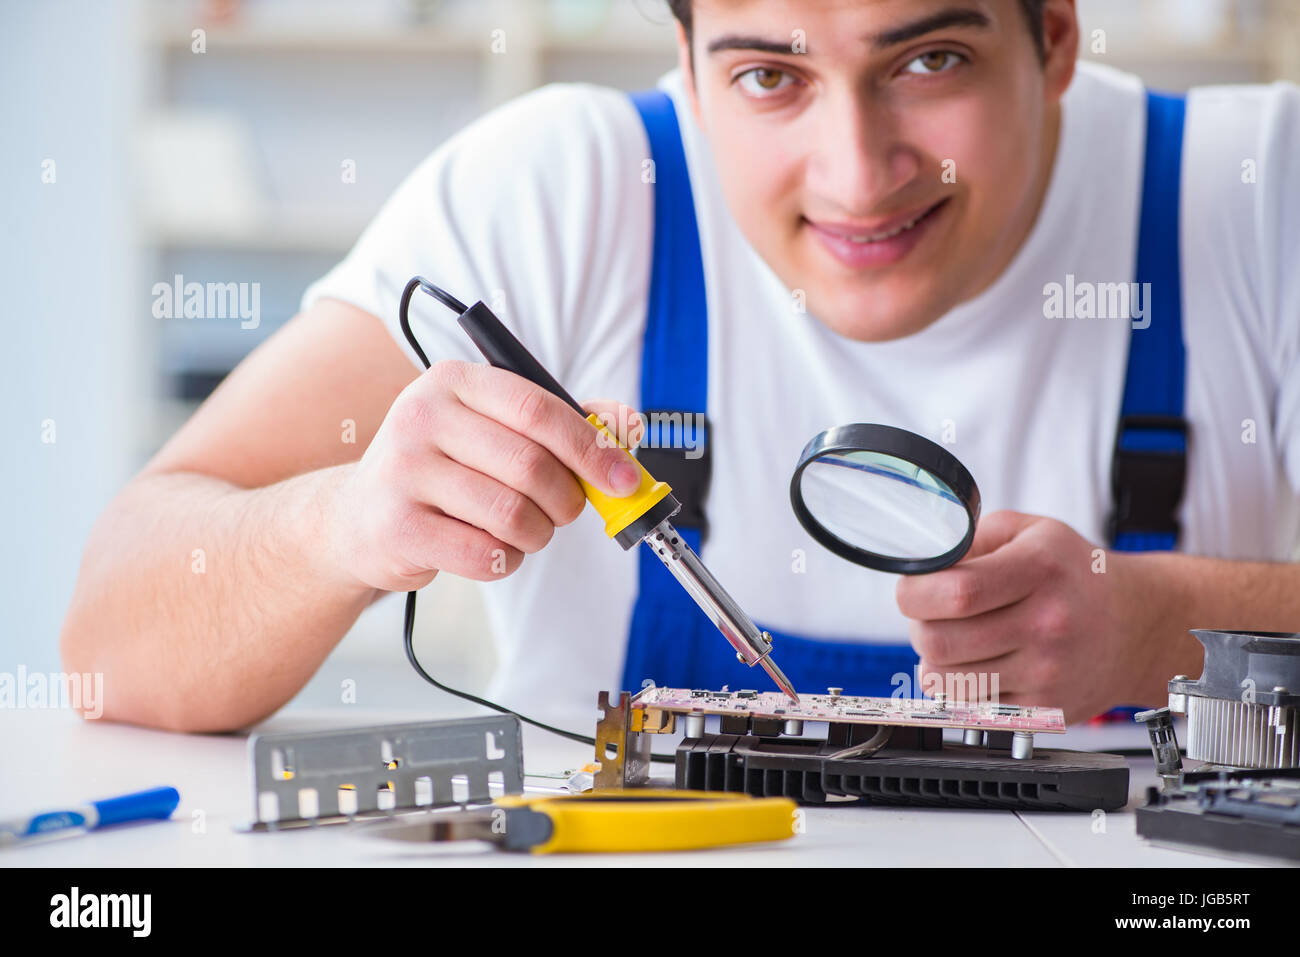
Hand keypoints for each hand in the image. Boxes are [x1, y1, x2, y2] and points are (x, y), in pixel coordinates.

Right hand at [326, 358, 643, 590]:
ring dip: (536, 534)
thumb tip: (628, 426)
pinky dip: (505, 560)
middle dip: (567, 500)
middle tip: (566, 511)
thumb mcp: (492, 428)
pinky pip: (485, 554)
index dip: (593, 448)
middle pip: (532, 466)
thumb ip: (562, 421)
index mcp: (454, 382)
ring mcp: (404, 473)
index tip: (624, 480)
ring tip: (524, 530)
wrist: (358, 518)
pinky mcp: (398, 527)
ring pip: (512, 514)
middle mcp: (422, 417)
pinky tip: (492, 549)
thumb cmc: (442, 469)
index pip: (540, 409)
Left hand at [895, 510, 1171, 721]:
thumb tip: (922, 562)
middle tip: (934, 616)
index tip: (912, 590)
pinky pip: (969, 706)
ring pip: (945, 680)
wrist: (1137, 626)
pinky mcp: (1043, 709)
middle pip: (938, 641)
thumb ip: (972, 538)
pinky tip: (982, 664)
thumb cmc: (1075, 575)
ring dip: (935, 660)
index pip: (956, 591)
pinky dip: (961, 687)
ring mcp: (1046, 673)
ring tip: (957, 640)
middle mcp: (1046, 623)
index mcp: (1040, 569)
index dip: (915, 593)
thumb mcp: (1030, 531)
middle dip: (919, 626)